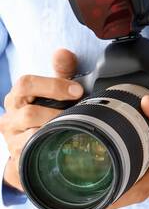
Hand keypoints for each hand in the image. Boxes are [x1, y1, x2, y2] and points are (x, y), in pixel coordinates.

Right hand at [1, 48, 81, 191]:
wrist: (33, 145)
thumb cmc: (46, 111)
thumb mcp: (54, 90)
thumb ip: (61, 71)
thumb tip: (63, 52)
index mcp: (17, 96)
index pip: (25, 83)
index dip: (53, 85)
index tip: (78, 90)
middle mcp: (10, 117)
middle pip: (29, 112)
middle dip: (57, 113)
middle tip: (77, 114)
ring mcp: (12, 138)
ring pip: (32, 134)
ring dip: (55, 131)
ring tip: (72, 128)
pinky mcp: (18, 156)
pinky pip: (34, 151)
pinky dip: (51, 145)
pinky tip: (64, 142)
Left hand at [105, 96, 148, 208]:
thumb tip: (145, 103)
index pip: (137, 190)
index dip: (113, 198)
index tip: (92, 200)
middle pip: (131, 185)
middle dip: (115, 174)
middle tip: (99, 159)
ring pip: (141, 183)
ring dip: (133, 171)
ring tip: (127, 153)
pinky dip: (146, 172)